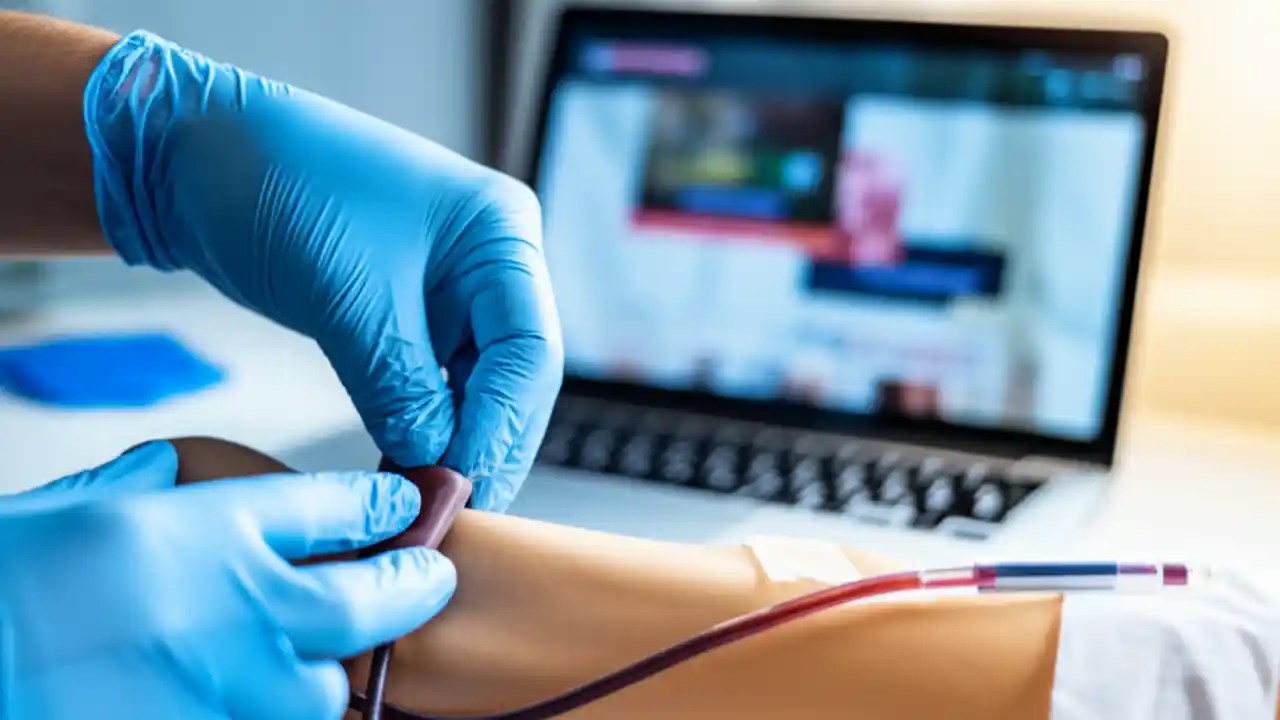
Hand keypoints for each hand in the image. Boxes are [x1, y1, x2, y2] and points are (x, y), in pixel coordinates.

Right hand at [0, 441, 454, 719]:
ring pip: (324, 694)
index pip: (337, 508)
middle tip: (427, 578)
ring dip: (328, 677)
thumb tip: (174, 471)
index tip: (403, 506)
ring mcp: (222, 692)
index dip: (383, 505)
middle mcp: (233, 612)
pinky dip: (267, 715)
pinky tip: (247, 698)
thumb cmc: (6, 580)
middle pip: (367, 604)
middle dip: (410, 588)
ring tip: (320, 662)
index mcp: (207, 533)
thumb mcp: (81, 506)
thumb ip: (148, 487)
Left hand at [84, 32, 561, 510]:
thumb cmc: (278, 187)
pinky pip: (432, 386)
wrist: (188, 154)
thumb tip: (436, 477)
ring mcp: (450, 291)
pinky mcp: (407, 315)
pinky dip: (420, 430)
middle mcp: (489, 264)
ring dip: (452, 447)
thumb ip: (402, 391)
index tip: (462, 490)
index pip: (529, 353)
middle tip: (449, 515)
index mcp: (499, 235)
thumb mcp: (349, 298)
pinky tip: (402, 473)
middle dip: (484, 446)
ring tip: (423, 507)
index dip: (501, 429)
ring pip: (476, 390)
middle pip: (513, 378)